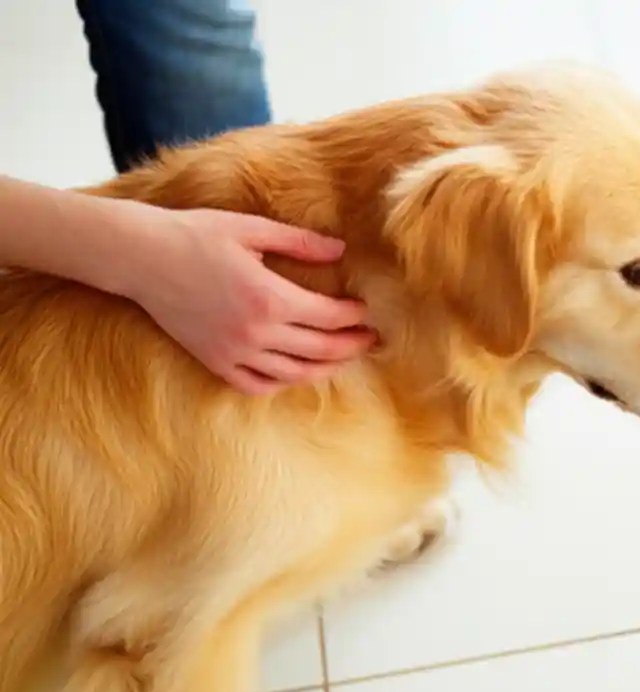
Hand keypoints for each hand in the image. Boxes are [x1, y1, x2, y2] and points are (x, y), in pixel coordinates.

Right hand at [129, 208, 375, 394]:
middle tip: (370, 339)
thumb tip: (340, 250)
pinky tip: (296, 371)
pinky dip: (283, 383)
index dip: (354, 316)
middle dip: (351, 345)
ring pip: (295, 374)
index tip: (366, 310)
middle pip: (321, 349)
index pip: (330, 317)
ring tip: (342, 356)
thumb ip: (300, 242)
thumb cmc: (196, 235)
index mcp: (270, 297)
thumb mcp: (252, 229)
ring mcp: (234, 352)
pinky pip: (257, 385)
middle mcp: (256, 332)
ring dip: (325, 368)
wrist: (141, 257)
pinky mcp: (214, 362)